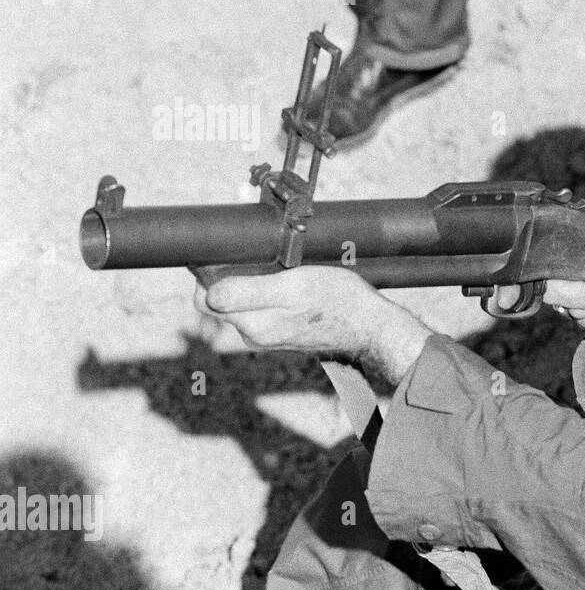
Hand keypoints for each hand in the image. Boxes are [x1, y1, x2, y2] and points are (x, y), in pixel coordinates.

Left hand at [193, 265, 431, 383]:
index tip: (230, 254)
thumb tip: (207, 294)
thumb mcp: (293, 286)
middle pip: (223, 300)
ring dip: (255, 281)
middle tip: (263, 257)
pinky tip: (292, 282)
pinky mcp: (284, 330)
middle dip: (234, 275)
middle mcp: (256, 334)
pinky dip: (271, 291)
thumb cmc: (338, 301)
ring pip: (245, 302)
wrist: (372, 325)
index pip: (206, 300)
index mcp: (253, 325)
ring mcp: (270, 334)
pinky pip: (263, 306)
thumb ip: (248, 291)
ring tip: (283, 269)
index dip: (209, 274)